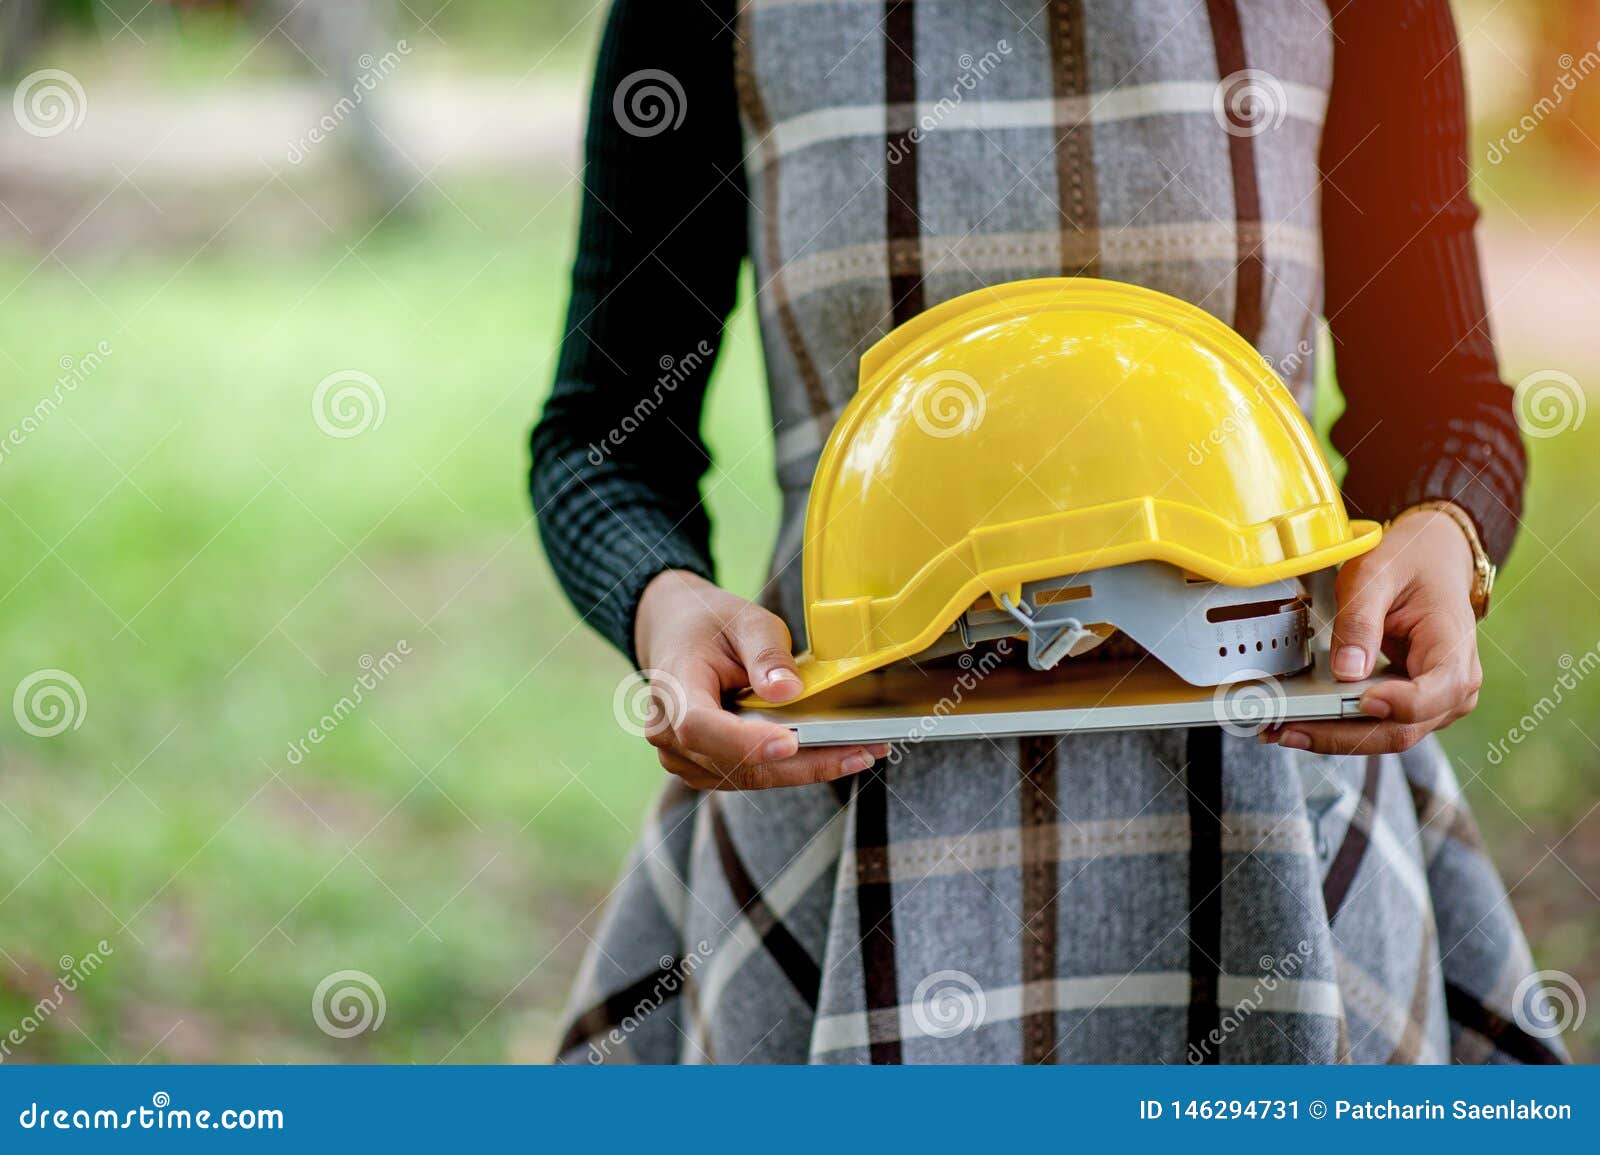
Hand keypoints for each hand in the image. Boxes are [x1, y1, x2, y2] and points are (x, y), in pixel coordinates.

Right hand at [632, 569, 888, 789]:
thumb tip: (789, 691)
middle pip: (737, 763)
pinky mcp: (707, 769)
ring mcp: (685, 759)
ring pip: (750, 777)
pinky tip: (835, 754)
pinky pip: (753, 776)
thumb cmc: (710, 625)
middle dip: (804, 763)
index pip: (701, 726)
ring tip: (862, 752)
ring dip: (807, 770)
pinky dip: (794, 768)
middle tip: (862, 750)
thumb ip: (766, 655)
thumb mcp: (745, 622)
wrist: (677, 635)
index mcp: (674, 690)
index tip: (790, 742)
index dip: (744, 741)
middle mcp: (670, 736)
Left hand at [1262, 507, 1482, 755]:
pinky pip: (1376, 727)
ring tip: (1281, 728)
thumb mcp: (1377, 576)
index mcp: (1453, 652)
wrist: (1433, 559)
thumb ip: (1360, 621)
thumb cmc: (1410, 563)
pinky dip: (1339, 728)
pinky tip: (1301, 722)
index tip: (1357, 700)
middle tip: (1286, 729)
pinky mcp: (1411, 707)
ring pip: (1384, 736)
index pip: (1431, 695)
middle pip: (1398, 729)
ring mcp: (1434, 704)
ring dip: (1333, 737)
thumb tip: (1345, 670)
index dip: (1394, 705)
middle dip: (1340, 735)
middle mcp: (1452, 689)